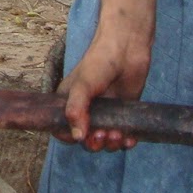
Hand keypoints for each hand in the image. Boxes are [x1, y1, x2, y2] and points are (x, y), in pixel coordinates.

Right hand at [55, 25, 150, 151]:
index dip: (69, 137)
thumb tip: (78, 137)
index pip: (62, 129)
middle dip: (94, 143)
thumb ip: (76, 110)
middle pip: (86, 139)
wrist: (127, 49)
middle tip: (101, 135)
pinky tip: (130, 140)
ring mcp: (106, 113)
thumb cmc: (99, 62)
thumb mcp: (82, 86)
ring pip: (105, 140)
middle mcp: (86, 111)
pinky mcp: (124, 114)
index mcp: (69, 103)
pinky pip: (123, 136)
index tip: (79, 137)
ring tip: (117, 134)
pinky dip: (126, 142)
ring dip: (111, 143)